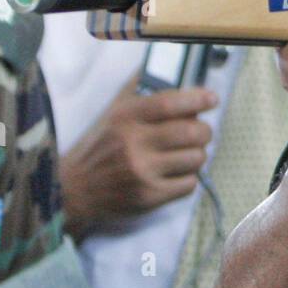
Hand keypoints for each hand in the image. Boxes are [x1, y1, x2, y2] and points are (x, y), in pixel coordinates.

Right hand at [59, 75, 216, 235]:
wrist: (75, 189)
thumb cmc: (101, 148)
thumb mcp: (115, 115)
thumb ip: (147, 100)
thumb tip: (185, 90)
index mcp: (125, 118)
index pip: (170, 103)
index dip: (197, 99)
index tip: (212, 100)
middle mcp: (133, 143)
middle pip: (192, 132)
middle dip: (204, 131)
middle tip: (200, 133)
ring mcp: (142, 172)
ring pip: (197, 158)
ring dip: (198, 155)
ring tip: (186, 155)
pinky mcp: (149, 196)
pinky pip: (190, 184)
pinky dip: (189, 178)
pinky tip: (175, 174)